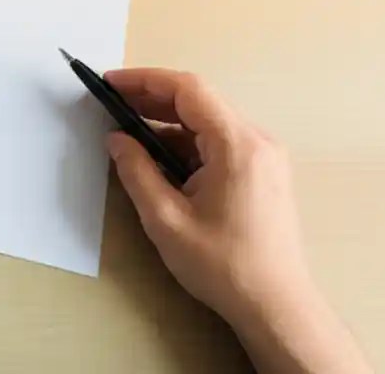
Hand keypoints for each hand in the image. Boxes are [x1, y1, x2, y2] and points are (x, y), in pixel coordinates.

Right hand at [105, 68, 368, 373]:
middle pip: (200, 101)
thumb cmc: (222, 265)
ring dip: (168, 121)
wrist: (275, 304)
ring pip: (209, 121)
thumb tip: (116, 139)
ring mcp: (264, 156)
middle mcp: (257, 141)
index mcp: (237, 146)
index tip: (109, 83)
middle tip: (110, 104)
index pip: (189, 90)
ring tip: (127, 131)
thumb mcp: (165, 219)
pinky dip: (186, 141)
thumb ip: (136, 171)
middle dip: (152, 98)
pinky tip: (158, 157)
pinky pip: (220, 141)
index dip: (145, 80)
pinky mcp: (263, 172)